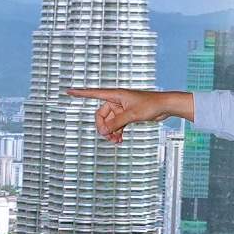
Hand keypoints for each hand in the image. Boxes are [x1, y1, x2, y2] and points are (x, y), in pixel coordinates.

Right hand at [66, 87, 188, 141]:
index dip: (80, 93)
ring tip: (116, 141)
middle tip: (107, 137)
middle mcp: (117, 100)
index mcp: (116, 95)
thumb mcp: (132, 115)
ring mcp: (122, 108)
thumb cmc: (151, 105)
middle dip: (103, 127)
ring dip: (111, 132)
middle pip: (101, 114)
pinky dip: (118, 132)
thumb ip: (117, 123)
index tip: (68, 92)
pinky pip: (117, 124)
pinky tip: (120, 140)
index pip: (93, 93)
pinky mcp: (128, 114)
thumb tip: (104, 130)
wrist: (165, 106)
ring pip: (110, 122)